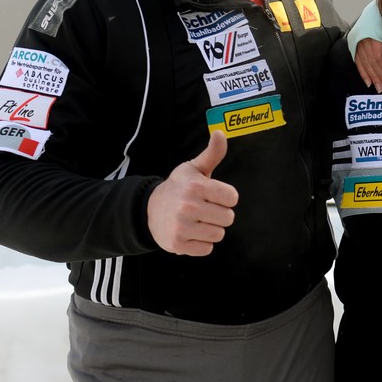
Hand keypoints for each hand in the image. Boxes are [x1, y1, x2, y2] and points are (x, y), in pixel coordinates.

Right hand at [146, 131, 238, 255]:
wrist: (149, 210)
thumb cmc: (179, 187)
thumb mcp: (194, 169)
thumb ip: (212, 153)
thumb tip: (221, 133)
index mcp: (196, 186)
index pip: (233, 198)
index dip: (226, 198)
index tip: (214, 196)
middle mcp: (188, 206)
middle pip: (228, 218)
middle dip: (219, 215)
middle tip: (204, 209)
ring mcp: (182, 226)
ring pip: (219, 234)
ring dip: (211, 229)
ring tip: (197, 221)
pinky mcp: (177, 244)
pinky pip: (207, 249)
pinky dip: (201, 243)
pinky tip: (190, 233)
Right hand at [354, 38, 381, 91]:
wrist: (376, 11)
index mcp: (374, 36)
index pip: (379, 57)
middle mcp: (364, 41)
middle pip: (373, 63)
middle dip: (381, 77)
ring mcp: (358, 44)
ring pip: (366, 64)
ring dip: (373, 78)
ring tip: (380, 88)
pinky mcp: (355, 47)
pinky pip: (358, 63)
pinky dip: (363, 74)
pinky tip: (369, 83)